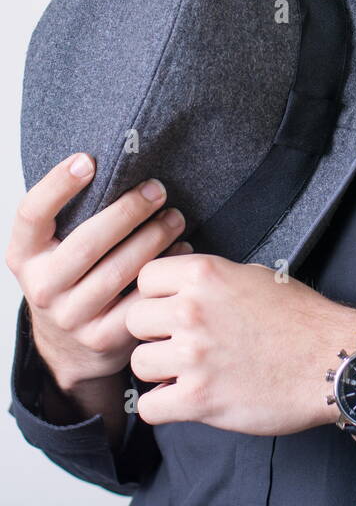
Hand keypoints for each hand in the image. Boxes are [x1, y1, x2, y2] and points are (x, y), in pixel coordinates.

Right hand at [5, 152, 188, 390]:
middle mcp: (41, 288)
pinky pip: (140, 301)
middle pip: (86, 243)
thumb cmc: (70, 276)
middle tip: (157, 189)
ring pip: (118, 271)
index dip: (57, 185)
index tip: (89, 159)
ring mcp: (71, 317)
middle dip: (128, 211)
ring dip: (153, 238)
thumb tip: (115, 158)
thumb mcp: (53, 248)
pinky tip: (181, 251)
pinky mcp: (102, 339)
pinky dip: (164, 271)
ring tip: (175, 217)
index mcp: (24, 256)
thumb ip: (71, 214)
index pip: (32, 215)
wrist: (68, 347)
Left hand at [125, 252, 355, 435]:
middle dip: (155, 333)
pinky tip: (185, 398)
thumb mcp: (253, 276)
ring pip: (138, 364)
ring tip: (186, 371)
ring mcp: (193, 356)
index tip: (170, 307)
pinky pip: (149, 408)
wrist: (332, 360)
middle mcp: (192, 310)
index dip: (157, 295)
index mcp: (205, 274)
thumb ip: (210, 280)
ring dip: (159, 371)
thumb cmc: (301, 319)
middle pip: (135, 321)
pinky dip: (164, 407)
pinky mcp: (199, 399)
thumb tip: (179, 286)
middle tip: (179, 342)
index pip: (145, 278)